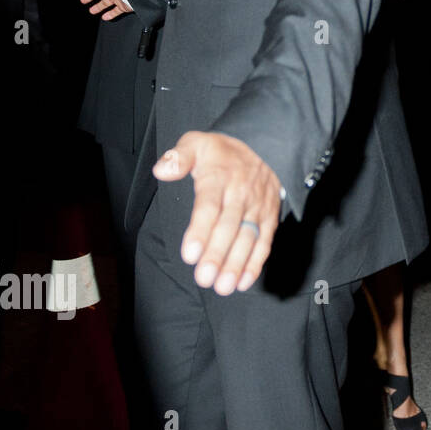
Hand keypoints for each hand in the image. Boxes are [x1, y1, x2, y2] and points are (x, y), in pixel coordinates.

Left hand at [153, 131, 281, 294]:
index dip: (200, 231)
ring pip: (248, 238)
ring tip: (224, 286)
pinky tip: (244, 281)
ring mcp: (257, 207)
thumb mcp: (197, 143)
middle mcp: (240, 194)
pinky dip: (257, 262)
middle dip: (217, 255)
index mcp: (218, 178)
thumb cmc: (223, 151)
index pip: (208, 206)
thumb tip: (161, 170)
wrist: (266, 143)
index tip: (190, 254)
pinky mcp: (269, 217)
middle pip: (229, 227)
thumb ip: (178, 157)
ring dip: (237, 264)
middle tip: (204, 278)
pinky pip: (265, 241)